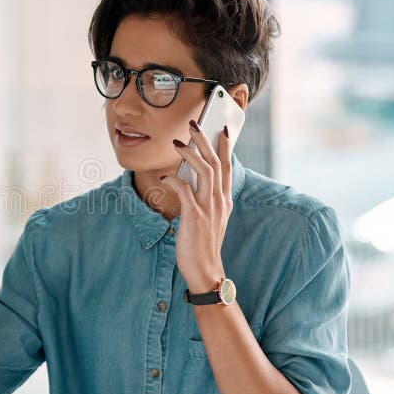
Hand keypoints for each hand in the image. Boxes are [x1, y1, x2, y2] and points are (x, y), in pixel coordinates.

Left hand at [160, 121, 232, 292]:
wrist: (205, 270)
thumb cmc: (203, 243)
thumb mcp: (210, 217)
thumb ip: (206, 197)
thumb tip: (191, 177)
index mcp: (224, 200)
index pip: (228, 167)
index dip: (226, 146)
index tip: (223, 129)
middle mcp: (219, 200)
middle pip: (216, 162)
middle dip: (205, 140)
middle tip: (194, 124)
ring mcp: (208, 207)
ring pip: (204, 170)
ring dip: (191, 153)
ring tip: (178, 142)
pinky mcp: (194, 216)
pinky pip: (184, 189)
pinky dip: (174, 179)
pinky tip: (165, 176)